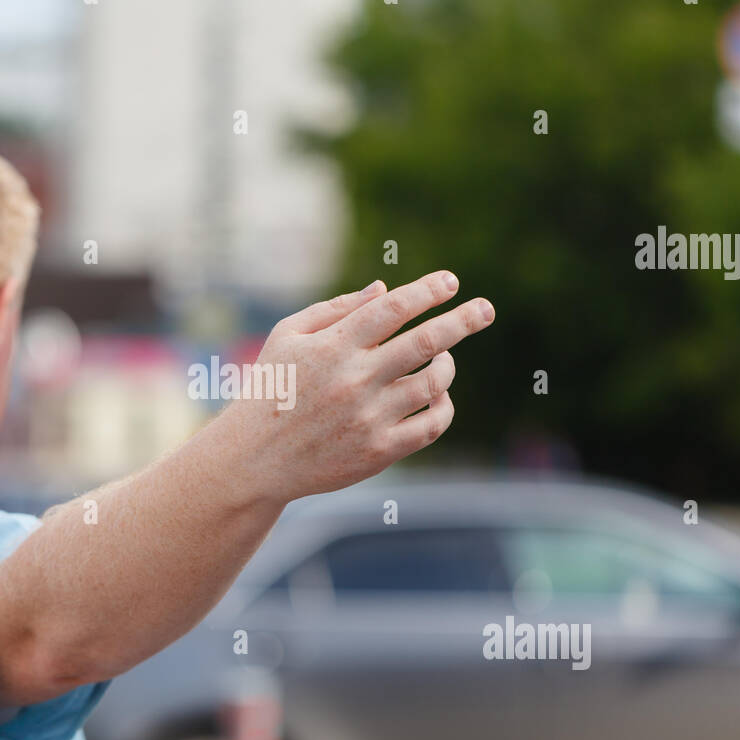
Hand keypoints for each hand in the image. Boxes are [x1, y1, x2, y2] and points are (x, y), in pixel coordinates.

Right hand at [224, 270, 494, 501]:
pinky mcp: (379, 451)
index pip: (392, 308)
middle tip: (486, 309)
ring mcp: (369, 417)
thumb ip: (335, 309)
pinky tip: (439, 395)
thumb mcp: (288, 336)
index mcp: (333, 346)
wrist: (253, 459)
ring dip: (448, 364)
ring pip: (433, 382)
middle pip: (425, 341)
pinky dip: (444, 406)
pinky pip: (431, 425)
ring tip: (446, 356)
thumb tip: (385, 289)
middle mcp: (355, 379)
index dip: (427, 291)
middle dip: (463, 320)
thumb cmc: (271, 387)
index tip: (451, 281)